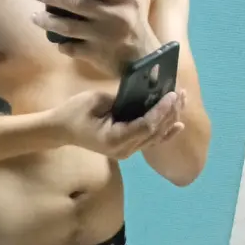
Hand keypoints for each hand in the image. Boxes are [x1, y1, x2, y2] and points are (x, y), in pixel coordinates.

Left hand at [31, 0, 155, 76]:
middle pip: (76, 2)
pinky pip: (71, 48)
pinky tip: (57, 42)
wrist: (146, 62)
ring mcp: (103, 37)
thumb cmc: (134, 31)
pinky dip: (62, 45)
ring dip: (48, 21)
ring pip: (68, 26)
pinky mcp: (96, 55)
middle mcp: (113, 16)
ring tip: (35, 17)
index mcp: (124, 0)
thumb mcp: (129, 8)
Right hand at [53, 90, 185, 159]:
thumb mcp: (96, 100)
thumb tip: (144, 93)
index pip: (145, 125)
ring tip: (182, 101)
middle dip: (170, 112)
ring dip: (170, 119)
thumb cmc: (75, 112)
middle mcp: (124, 149)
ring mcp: (127, 151)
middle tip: (181, 93)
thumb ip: (121, 99)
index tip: (171, 94)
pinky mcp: (128, 148)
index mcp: (114, 139)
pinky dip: (165, 132)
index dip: (161, 110)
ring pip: (155, 137)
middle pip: (154, 132)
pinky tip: (178, 125)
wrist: (62, 130)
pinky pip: (150, 141)